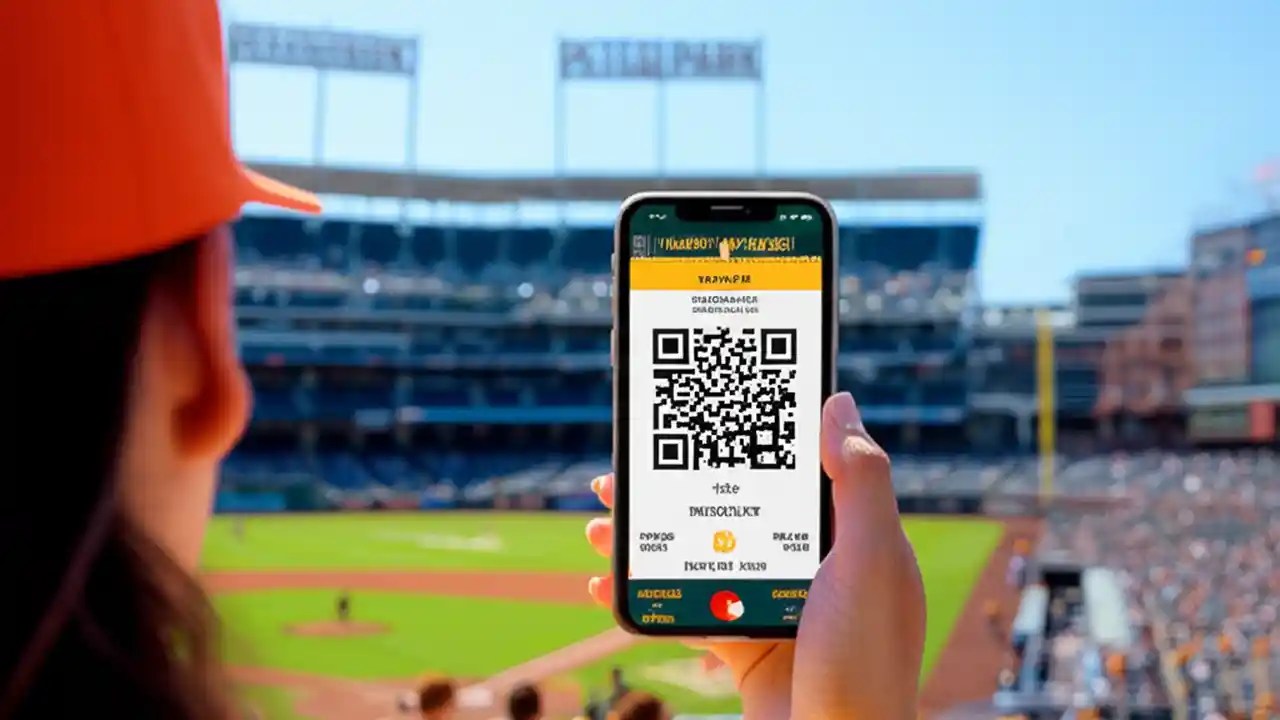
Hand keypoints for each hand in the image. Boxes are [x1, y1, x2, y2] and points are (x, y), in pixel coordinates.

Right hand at [584, 392, 925, 719]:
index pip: (797, 467)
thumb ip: (859, 481)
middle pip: (734, 508)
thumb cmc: (865, 665)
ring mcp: (777, 607)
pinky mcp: (748, 646)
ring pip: (703, 554)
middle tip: (624, 475)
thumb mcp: (868, 561)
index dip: (749, 437)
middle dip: (677, 489)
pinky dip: (647, 594)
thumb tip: (838, 401)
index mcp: (850, 536)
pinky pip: (688, 608)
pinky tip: (608, 585)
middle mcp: (813, 566)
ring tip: (600, 528)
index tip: (703, 415)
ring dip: (649, 539)